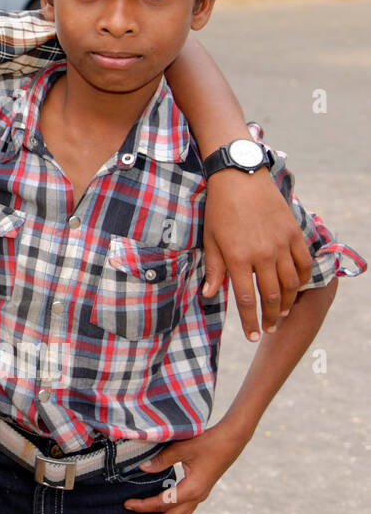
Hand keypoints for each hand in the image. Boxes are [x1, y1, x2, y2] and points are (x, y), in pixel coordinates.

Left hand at [124, 421, 251, 513]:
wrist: (231, 440)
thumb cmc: (208, 442)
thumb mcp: (183, 448)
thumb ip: (162, 459)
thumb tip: (143, 468)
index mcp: (192, 489)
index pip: (164, 503)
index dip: (145, 505)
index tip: (128, 505)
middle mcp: (197, 497)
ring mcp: (200, 496)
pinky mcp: (200, 491)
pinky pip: (185, 512)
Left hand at [202, 169, 312, 341]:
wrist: (240, 177)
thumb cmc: (219, 208)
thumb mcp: (210, 239)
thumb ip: (214, 269)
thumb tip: (210, 295)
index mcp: (238, 258)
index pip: (247, 300)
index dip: (249, 322)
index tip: (252, 336)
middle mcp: (262, 254)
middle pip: (272, 296)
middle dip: (270, 317)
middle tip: (269, 328)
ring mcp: (281, 244)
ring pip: (291, 283)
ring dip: (288, 301)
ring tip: (280, 311)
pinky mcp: (294, 233)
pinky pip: (304, 262)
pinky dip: (303, 278)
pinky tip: (296, 286)